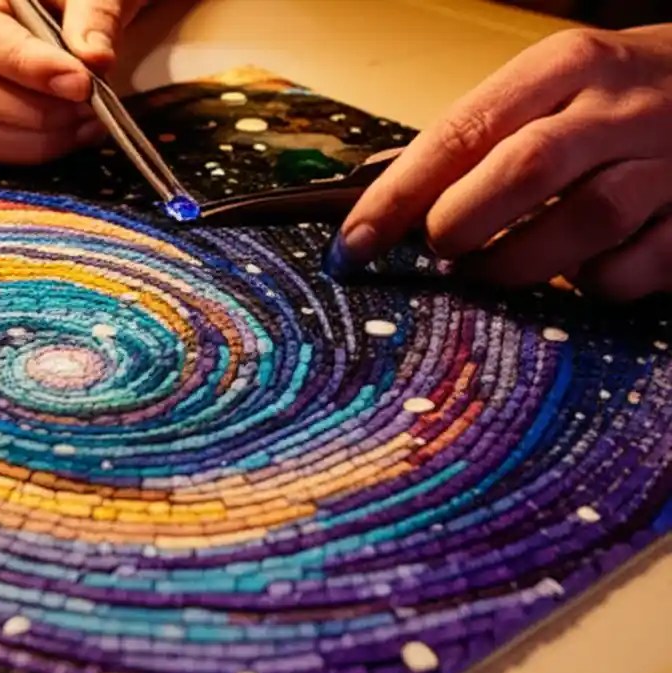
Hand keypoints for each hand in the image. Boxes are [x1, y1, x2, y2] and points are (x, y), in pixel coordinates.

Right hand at [0, 0, 143, 163]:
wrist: (66, 14)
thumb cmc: (71, 0)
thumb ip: (95, 14)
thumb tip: (93, 57)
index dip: (26, 66)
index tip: (79, 84)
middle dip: (35, 110)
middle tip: (89, 106)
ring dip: (34, 137)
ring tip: (85, 120)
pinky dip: (27, 150)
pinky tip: (67, 133)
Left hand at [331, 24, 671, 301]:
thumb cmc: (620, 97)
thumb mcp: (552, 88)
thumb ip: (478, 138)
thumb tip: (381, 197)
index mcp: (566, 66)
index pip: (461, 131)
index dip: (397, 196)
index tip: (353, 244)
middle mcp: (620, 107)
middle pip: (522, 171)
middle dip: (459, 225)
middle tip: (438, 249)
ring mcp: (669, 162)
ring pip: (582, 223)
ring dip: (516, 263)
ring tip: (489, 269)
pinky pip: (630, 269)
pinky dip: (590, 284)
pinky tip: (576, 273)